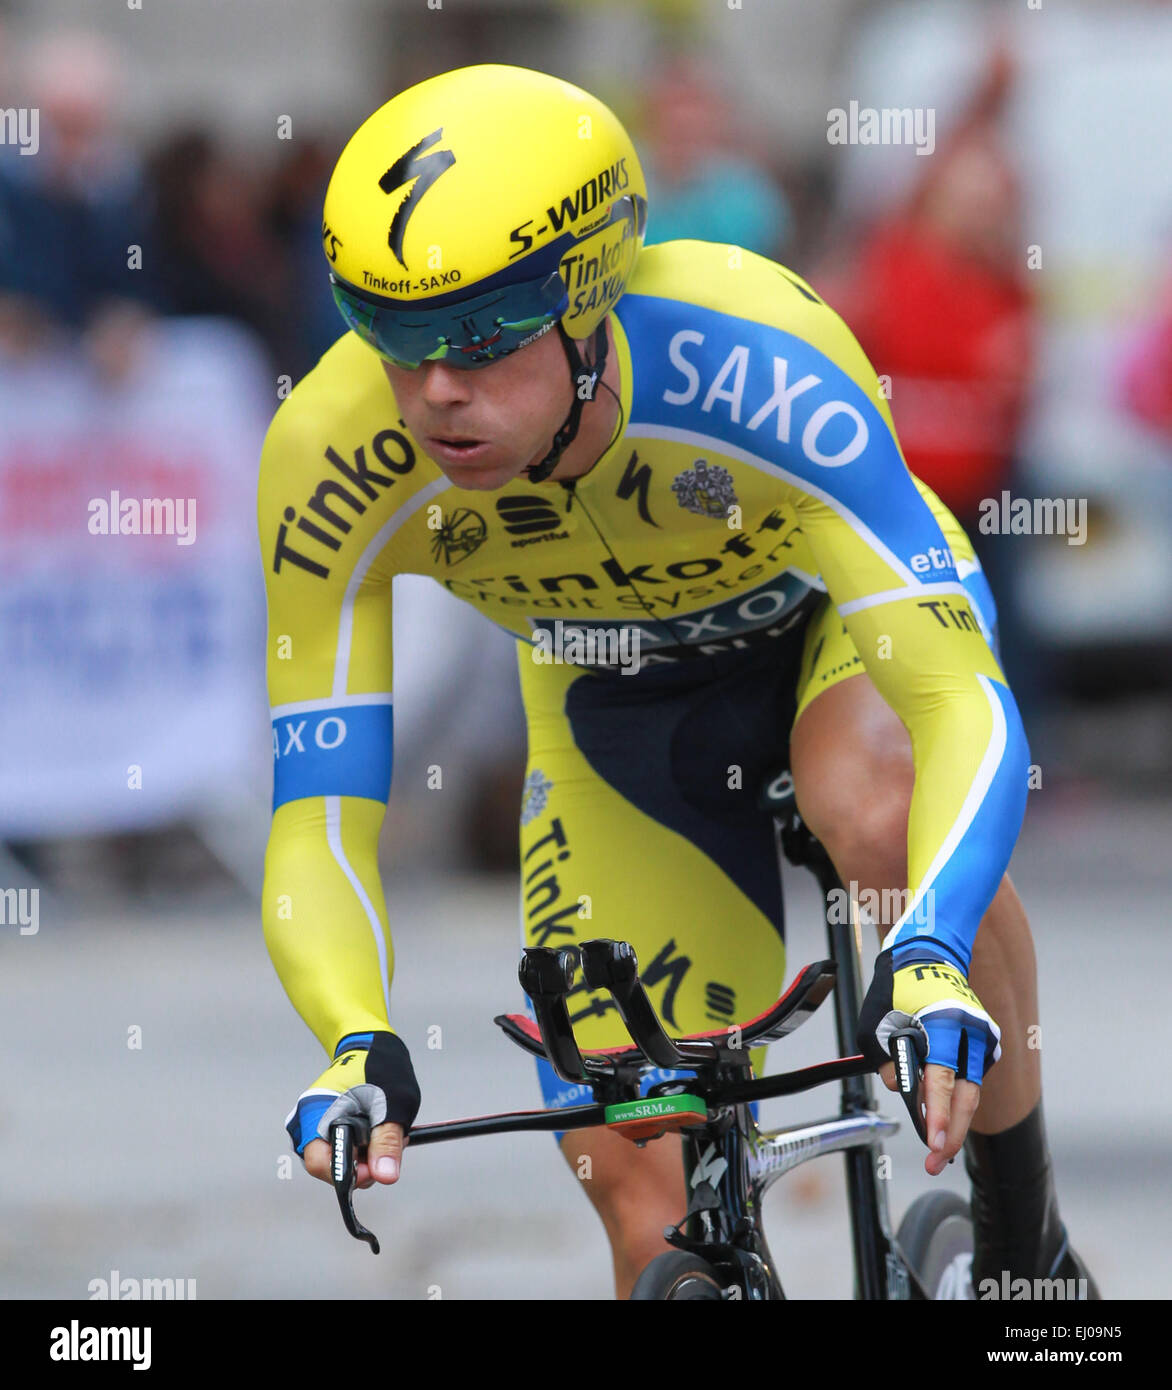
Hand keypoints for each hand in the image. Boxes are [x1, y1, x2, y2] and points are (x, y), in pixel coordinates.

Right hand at [285, 1030, 420, 1183]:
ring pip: (336, 1160)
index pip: (320, 1163)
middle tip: (385, 1147)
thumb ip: (387, 1142)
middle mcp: (307, 1122)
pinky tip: (374, 1131)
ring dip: (363, 1156)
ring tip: (381, 1132)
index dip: (348, 1173)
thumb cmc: (378, 1066)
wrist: (370, 1044)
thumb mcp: (391, 1105)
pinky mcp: (324, 1126)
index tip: (374, 1169)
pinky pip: (340, 1149)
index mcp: (317, 1113)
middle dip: (360, 1166)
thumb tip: (385, 1175)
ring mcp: (314, 1125)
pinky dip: (360, 1148)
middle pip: (327, 1166)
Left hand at [859, 947, 999, 1176]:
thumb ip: (887, 1062)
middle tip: (934, 1162)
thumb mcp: (876, 1023)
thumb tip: (904, 1094)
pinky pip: (970, 1079)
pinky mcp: (985, 1044)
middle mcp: (971, 1032)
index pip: (941, 1079)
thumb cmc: (897, 988)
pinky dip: (956, 1097)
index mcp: (943, 1023)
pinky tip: (941, 1111)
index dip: (938, 1115)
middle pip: (966, 1096)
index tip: (936, 1144)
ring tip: (938, 1148)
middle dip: (951, 1134)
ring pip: (971, 1092)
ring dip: (955, 1120)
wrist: (930, 955)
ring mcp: (984, 1038)